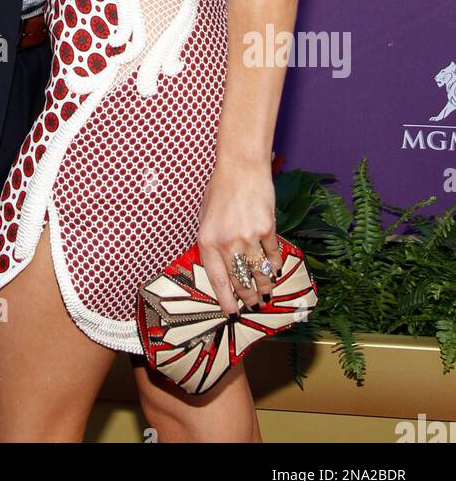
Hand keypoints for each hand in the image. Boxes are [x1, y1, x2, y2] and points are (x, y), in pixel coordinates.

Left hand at [195, 157, 281, 316]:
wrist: (241, 168)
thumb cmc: (220, 190)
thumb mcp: (205, 217)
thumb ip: (212, 242)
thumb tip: (222, 268)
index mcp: (207, 241)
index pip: (218, 281)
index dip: (227, 301)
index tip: (233, 313)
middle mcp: (227, 243)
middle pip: (240, 280)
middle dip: (248, 296)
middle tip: (254, 305)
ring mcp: (249, 237)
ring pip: (259, 272)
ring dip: (264, 286)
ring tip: (266, 294)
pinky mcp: (267, 229)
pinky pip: (272, 255)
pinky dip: (275, 266)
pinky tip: (275, 272)